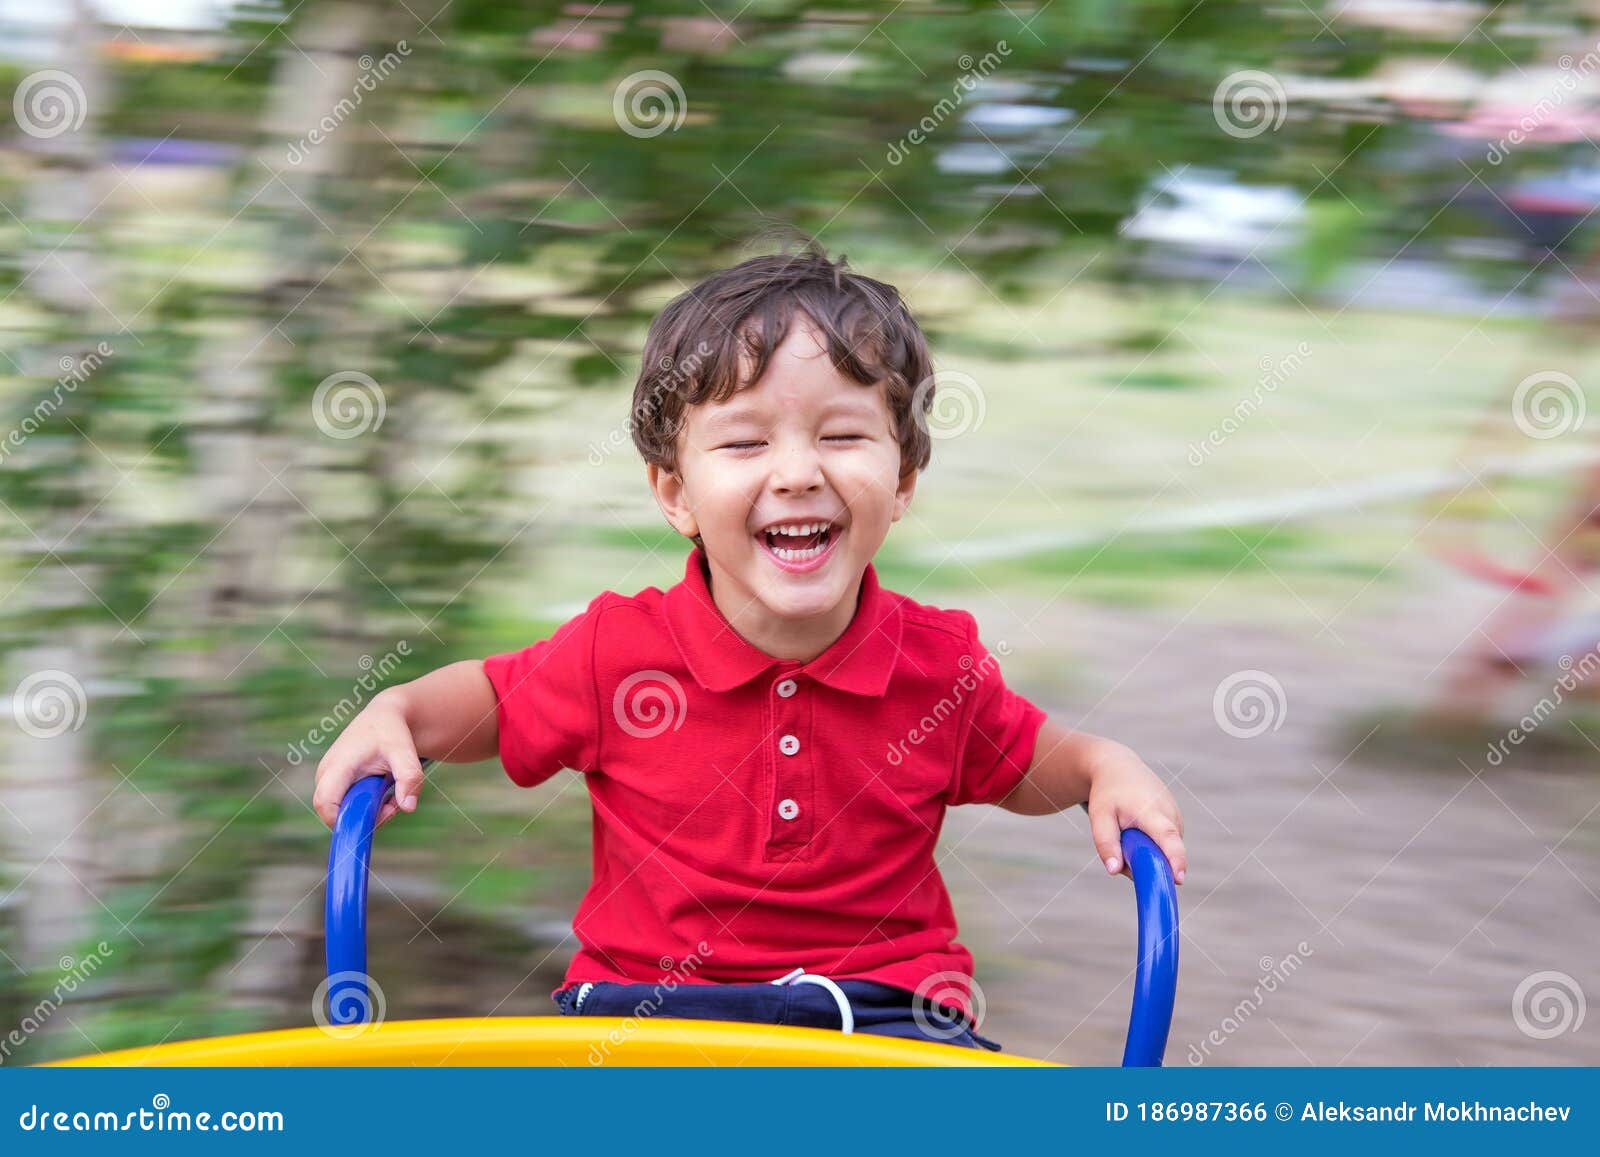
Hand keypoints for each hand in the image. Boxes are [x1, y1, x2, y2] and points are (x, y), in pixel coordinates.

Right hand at [311, 690, 425, 829]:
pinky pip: (344, 805)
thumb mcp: (405, 752)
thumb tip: (408, 808)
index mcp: (339, 764)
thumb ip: (409, 778)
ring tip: (389, 794)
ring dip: (367, 812)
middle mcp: (325, 773)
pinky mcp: (332, 783)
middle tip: (391, 805)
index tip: (373, 820)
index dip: (343, 821)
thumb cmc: (392, 733)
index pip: (325, 803)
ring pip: (340, 811)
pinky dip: (364, 806)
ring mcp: (326, 779)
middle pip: (334, 813)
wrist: (383, 718)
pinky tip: (381, 792)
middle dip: (364, 817)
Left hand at [1084, 742, 1186, 883]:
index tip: (1179, 879)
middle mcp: (1170, 814)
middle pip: (1166, 852)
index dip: (1175, 859)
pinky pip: (1165, 845)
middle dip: (1148, 862)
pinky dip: (1150, 845)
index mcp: (1151, 810)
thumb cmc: (1108, 794)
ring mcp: (1177, 817)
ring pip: (1163, 851)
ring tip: (1127, 829)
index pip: (1167, 837)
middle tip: (1124, 842)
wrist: (1119, 767)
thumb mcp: (1099, 817)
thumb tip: (1114, 871)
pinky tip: (1138, 829)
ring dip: (1145, 852)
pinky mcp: (1177, 822)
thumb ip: (1106, 843)